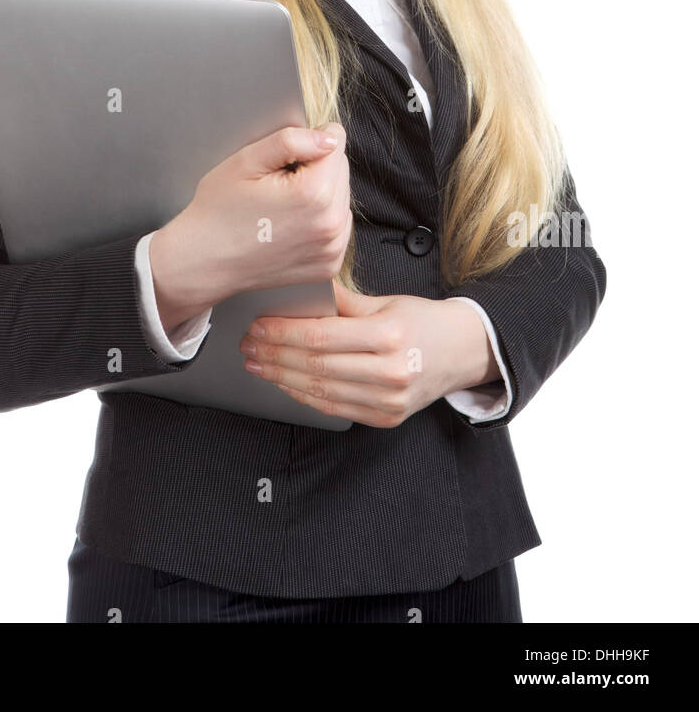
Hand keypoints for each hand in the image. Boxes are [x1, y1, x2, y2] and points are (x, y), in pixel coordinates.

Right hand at [149, 122, 351, 333]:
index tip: (282, 161)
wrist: (205, 261)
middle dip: (314, 168)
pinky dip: (320, 220)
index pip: (335, 141)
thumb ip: (291, 140)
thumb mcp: (246, 161)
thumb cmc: (219, 211)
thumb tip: (329, 136)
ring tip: (281, 206)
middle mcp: (330, 224)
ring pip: (341, 197)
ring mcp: (332, 248)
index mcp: (313, 193)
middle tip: (276, 185)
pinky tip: (290, 224)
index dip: (306, 142)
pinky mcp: (329, 264)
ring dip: (320, 194)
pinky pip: (338, 225)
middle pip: (341, 169)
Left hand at [238, 283, 498, 427]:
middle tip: (249, 345)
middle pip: (316, 366)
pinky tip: (284, 381)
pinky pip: (334, 408)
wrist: (463, 352)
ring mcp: (388, 401)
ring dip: (282, 378)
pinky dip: (303, 395)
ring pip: (320, 391)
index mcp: (389, 336)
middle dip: (274, 356)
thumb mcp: (385, 301)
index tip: (258, 326)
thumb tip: (299, 292)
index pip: (321, 338)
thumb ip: (341, 301)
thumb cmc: (422, 321)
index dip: (283, 334)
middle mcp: (390, 372)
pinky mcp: (385, 418)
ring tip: (258, 364)